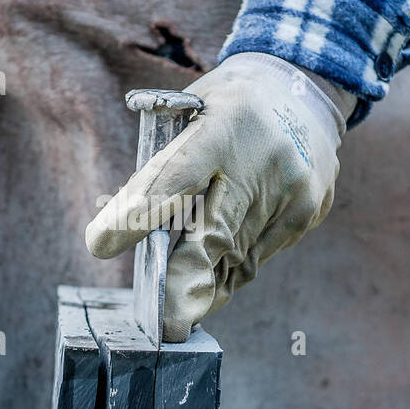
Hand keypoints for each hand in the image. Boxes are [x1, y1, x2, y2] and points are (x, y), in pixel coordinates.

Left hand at [86, 53, 352, 341]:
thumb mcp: (190, 112)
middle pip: (213, 232)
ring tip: (178, 314)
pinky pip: (260, 254)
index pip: (174, 176)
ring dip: (204, 285)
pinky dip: (231, 271)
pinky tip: (212, 286)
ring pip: (237, 254)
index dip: (136, 215)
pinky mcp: (308, 210)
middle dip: (184, 283)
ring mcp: (292, 189)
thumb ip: (163, 168)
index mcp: (223, 123)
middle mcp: (263, 158)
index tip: (101, 243)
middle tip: (164, 324)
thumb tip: (127, 228)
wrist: (304, 84)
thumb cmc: (230, 104)